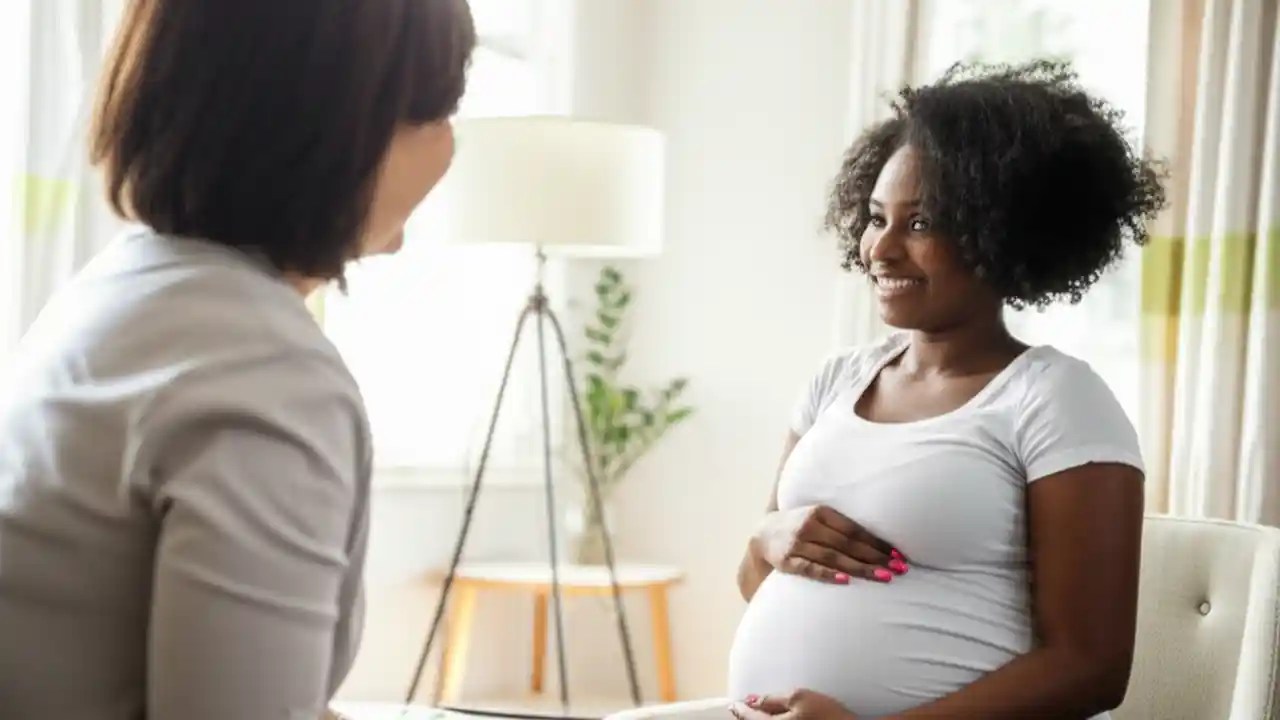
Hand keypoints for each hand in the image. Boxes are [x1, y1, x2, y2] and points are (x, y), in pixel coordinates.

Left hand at [730, 689, 858, 719]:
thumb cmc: (829, 715)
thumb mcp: (799, 698)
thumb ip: (773, 699)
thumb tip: (752, 700)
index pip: (748, 717)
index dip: (740, 708)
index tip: (735, 703)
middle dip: (748, 717)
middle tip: (742, 708)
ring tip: (759, 713)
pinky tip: (777, 719)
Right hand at [752, 504, 905, 583]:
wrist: (762, 535)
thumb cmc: (801, 529)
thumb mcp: (819, 520)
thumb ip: (843, 528)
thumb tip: (883, 545)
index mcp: (821, 512)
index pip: (855, 530)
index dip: (877, 543)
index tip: (898, 555)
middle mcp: (808, 525)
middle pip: (848, 544)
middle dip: (876, 557)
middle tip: (899, 569)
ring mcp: (796, 543)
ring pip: (833, 557)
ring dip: (861, 568)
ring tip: (883, 577)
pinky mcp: (786, 561)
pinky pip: (810, 569)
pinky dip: (828, 575)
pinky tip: (846, 581)